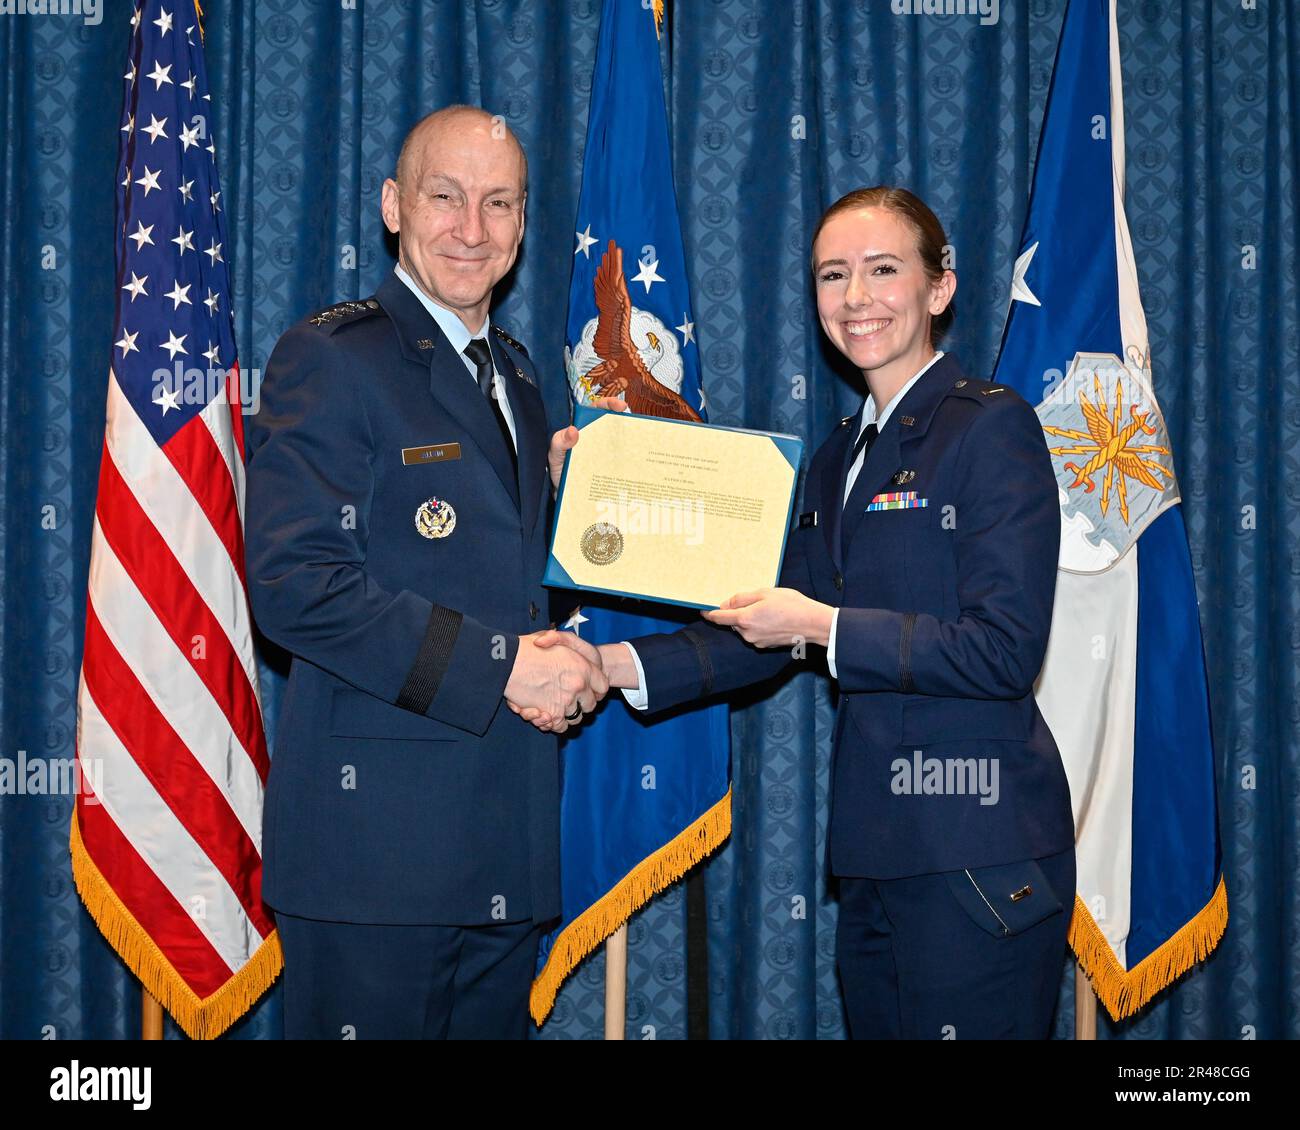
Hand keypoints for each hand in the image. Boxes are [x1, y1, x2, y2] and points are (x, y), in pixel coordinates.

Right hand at [504, 630, 607, 733]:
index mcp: (583, 667)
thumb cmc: (528, 647)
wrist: (507, 660)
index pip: (602, 686)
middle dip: (581, 703)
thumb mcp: (555, 638)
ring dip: (567, 714)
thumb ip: (572, 649)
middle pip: (590, 705)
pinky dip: (554, 724)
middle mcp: (578, 686)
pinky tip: (545, 714)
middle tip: (568, 697)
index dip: (595, 689)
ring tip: (554, 706)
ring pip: (576, 717)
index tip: (588, 690)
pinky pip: (560, 726)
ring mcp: (566, 701)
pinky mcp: (551, 714)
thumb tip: (578, 662)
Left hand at [548, 396, 627, 491]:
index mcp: (582, 430)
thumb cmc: (558, 471)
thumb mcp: (555, 455)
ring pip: (620, 442)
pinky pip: (621, 462)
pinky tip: (635, 464)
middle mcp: (595, 439)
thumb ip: (559, 442)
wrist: (562, 495)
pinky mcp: (609, 468)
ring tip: (638, 443)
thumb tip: (573, 430)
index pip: (596, 410)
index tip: (619, 406)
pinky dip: (630, 462)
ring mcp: (604, 453)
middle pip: (613, 424)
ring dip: (631, 442)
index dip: (609, 404)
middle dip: (626, 420)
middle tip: (632, 421)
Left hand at [701, 587, 833, 648]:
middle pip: (733, 622)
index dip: (709, 613)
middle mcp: (748, 634)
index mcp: (745, 619)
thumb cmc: (791, 605)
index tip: (702, 610)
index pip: (719, 618)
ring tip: (769, 609)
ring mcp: (757, 642)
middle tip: (756, 601)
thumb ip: (742, 598)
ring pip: (744, 628)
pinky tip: (774, 619)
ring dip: (750, 619)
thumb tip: (725, 604)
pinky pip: (755, 634)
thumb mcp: (765, 593)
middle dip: (738, 612)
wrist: (813, 624)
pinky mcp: (766, 646)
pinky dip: (759, 626)